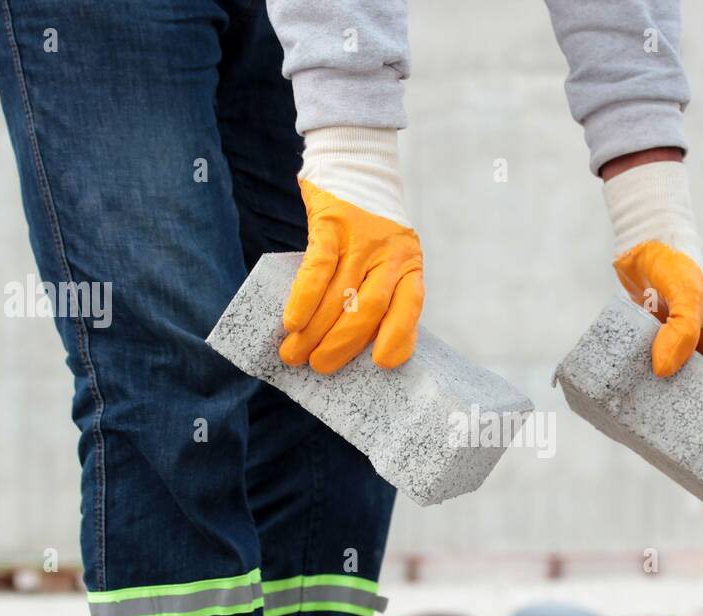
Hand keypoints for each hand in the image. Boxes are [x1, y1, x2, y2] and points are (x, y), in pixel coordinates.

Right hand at [279, 127, 423, 373]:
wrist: (355, 163)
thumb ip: (382, 289)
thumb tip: (355, 342)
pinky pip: (318, 268)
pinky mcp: (331, 224)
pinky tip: (291, 322)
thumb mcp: (389, 254)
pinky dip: (304, 299)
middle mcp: (391, 253)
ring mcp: (361, 238)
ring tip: (295, 355)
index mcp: (410, 264)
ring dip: (315, 331)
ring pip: (340, 293)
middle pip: (369, 308)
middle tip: (319, 366)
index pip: (410, 307)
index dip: (398, 338)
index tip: (379, 364)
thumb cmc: (369, 224)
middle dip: (342, 344)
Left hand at [602, 159, 702, 408]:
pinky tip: (645, 409)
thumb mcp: (682, 291)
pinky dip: (657, 389)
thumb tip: (665, 370)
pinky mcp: (654, 339)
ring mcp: (680, 340)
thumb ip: (679, 328)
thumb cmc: (670, 260)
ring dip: (690, 405)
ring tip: (684, 439)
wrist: (639, 241)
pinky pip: (661, 370)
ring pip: (691, 380)